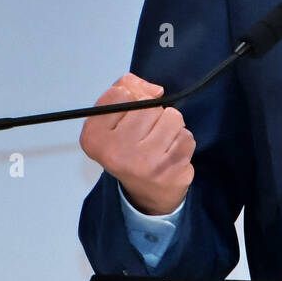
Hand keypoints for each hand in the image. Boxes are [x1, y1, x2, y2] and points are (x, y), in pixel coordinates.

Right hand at [79, 72, 195, 215]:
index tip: (131, 112)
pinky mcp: (171, 171)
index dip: (132, 96)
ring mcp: (145, 164)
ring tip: (160, 141)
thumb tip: (156, 90)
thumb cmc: (129, 146)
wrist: (146, 192)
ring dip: (171, 125)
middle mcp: (117, 153)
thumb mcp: (114, 116)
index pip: (121, 93)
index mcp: (95, 137)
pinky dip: (182, 141)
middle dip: (154, 113)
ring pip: (172, 117)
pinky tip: (170, 153)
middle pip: (149, 106)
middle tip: (147, 132)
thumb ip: (127, 88)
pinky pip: (186, 137)